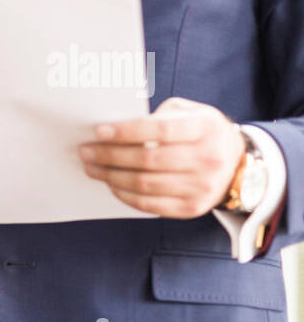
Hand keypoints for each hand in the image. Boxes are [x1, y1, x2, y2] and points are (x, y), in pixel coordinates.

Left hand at [79, 98, 244, 218]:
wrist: (236, 165)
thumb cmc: (201, 133)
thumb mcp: (190, 113)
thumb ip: (160, 116)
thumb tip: (117, 127)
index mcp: (206, 129)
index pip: (160, 131)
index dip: (126, 132)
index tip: (99, 132)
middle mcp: (208, 159)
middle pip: (147, 160)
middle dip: (109, 156)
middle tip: (85, 151)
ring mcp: (202, 187)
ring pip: (144, 184)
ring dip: (111, 176)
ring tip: (92, 167)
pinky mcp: (192, 208)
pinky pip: (149, 205)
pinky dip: (124, 195)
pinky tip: (110, 184)